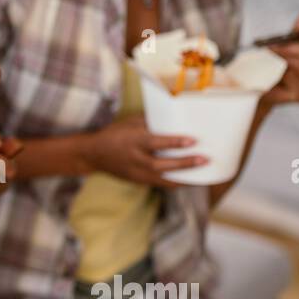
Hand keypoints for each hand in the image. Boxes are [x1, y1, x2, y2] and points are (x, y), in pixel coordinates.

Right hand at [83, 114, 204, 187]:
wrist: (94, 154)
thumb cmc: (115, 133)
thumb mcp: (130, 122)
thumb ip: (151, 121)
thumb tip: (174, 114)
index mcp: (133, 140)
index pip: (156, 142)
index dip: (175, 142)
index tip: (193, 141)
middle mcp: (135, 158)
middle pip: (162, 164)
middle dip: (184, 163)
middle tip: (204, 160)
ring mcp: (136, 172)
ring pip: (163, 179)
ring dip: (184, 178)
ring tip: (203, 175)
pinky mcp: (137, 181)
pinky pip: (159, 184)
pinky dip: (174, 183)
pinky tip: (189, 181)